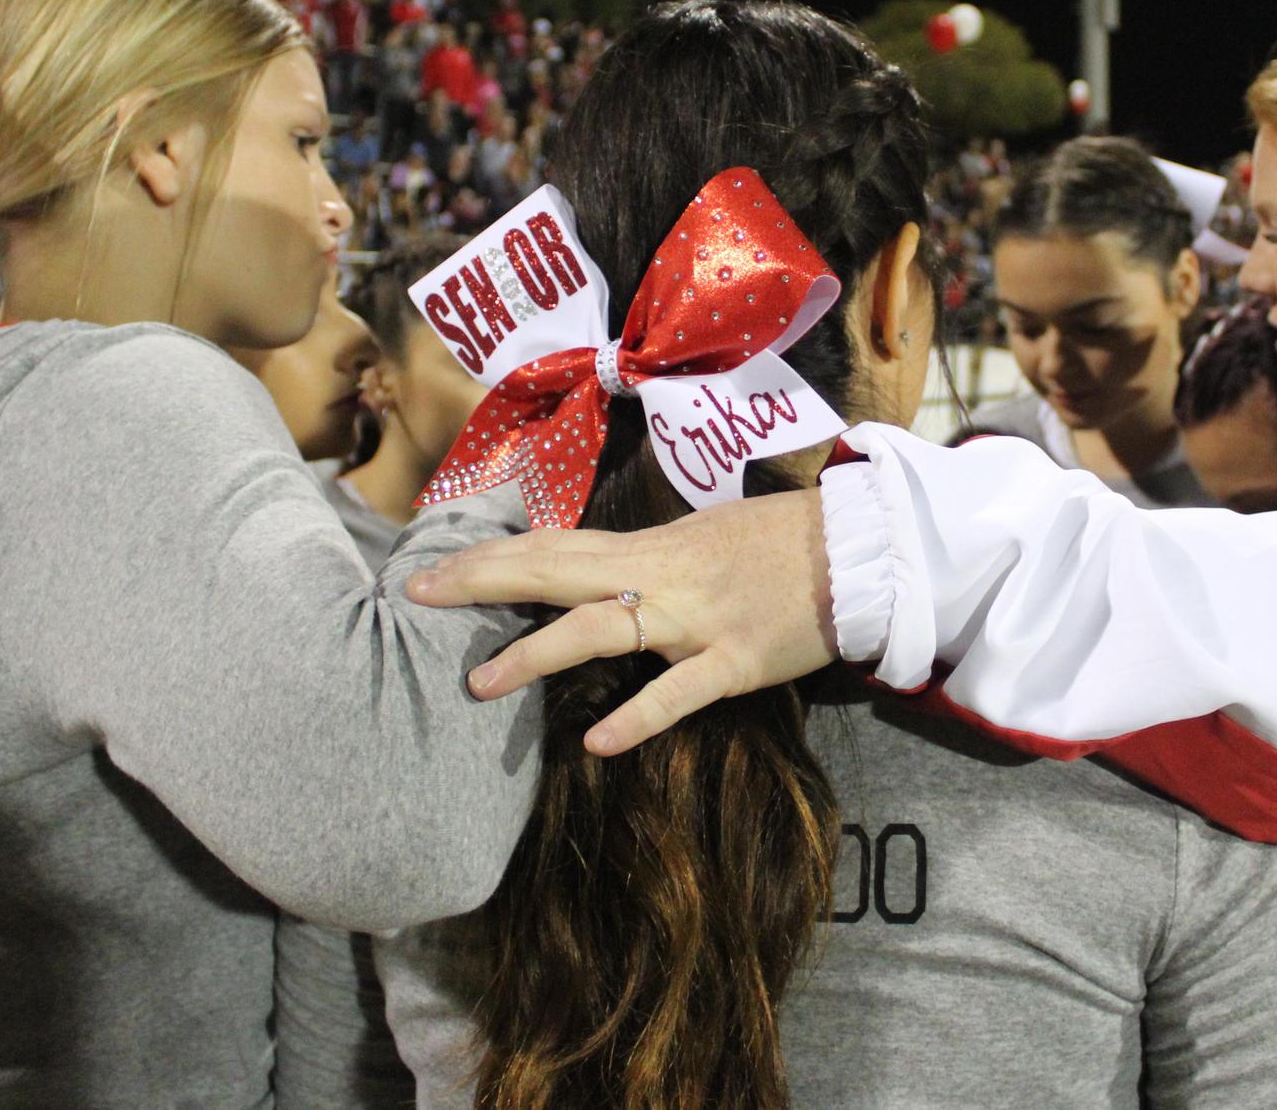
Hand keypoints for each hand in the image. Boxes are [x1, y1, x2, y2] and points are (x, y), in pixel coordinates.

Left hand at [407, 489, 835, 754]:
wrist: (859, 549)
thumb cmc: (783, 542)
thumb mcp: (703, 534)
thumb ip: (647, 556)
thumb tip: (593, 564)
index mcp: (652, 547)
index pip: (554, 545)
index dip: (491, 555)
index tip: (433, 566)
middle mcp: (661, 577)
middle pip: (556, 572)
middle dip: (484, 583)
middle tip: (417, 596)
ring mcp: (695, 620)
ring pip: (602, 630)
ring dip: (537, 654)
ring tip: (479, 683)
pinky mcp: (736, 661)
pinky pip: (681, 691)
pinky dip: (639, 714)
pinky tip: (598, 742)